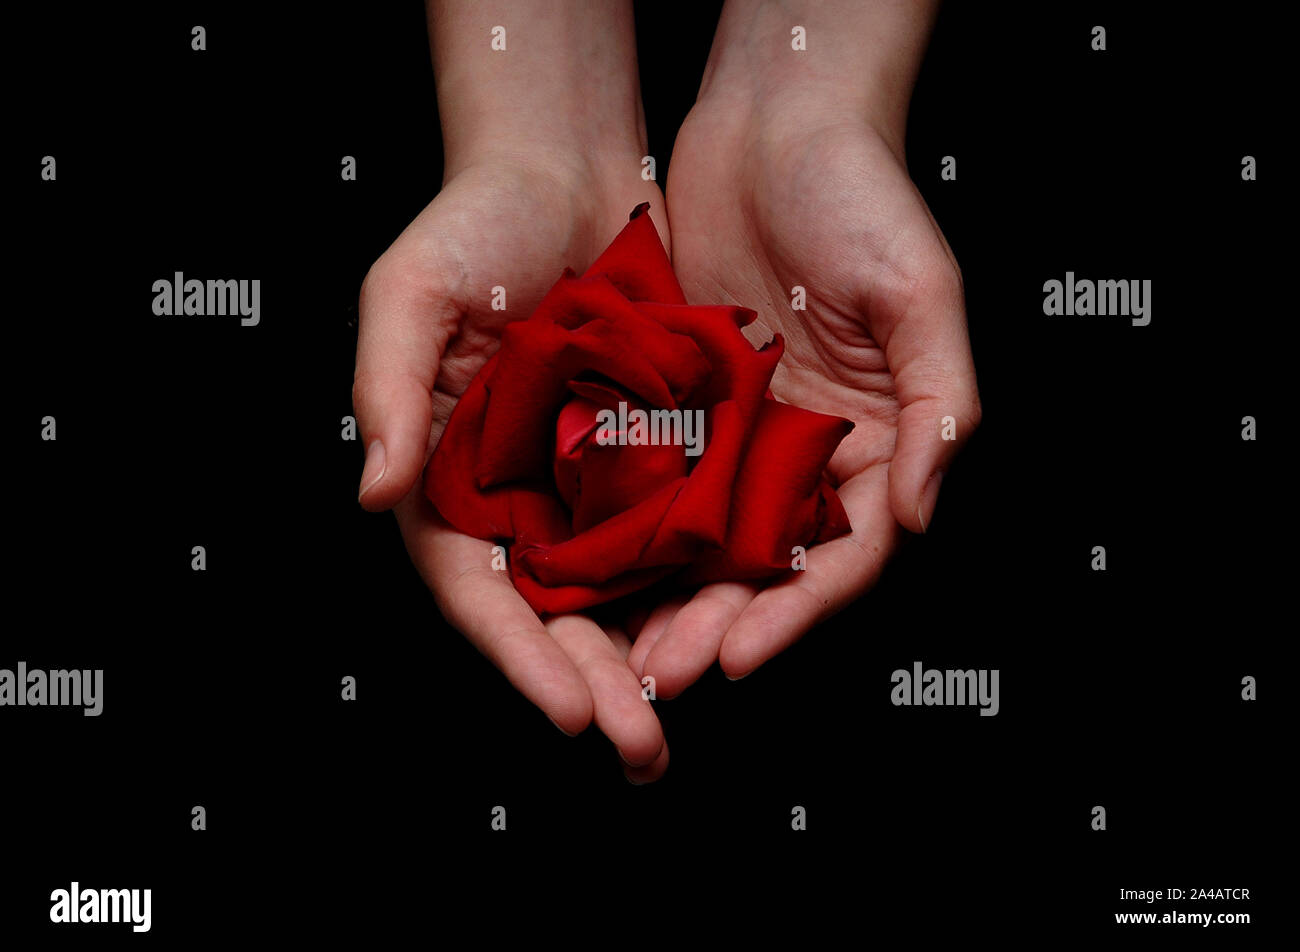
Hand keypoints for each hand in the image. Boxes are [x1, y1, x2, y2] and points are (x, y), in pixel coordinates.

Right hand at [354, 0, 670, 780]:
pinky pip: (672, 526)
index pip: (476, 591)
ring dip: (655, 651)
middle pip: (553, 613)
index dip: (520, 657)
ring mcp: (584, 480)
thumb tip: (375, 491)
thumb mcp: (409, 295)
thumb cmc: (472, 224)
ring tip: (697, 707)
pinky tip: (738, 616)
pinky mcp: (649, 452)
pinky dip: (699, 574)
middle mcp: (516, 495)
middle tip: (645, 749)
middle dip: (598, 682)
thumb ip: (389, 391)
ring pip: (620, 589)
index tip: (574, 709)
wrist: (563, 168)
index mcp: (447, 480)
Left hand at [631, 5, 979, 694]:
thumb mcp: (922, 293)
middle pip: (766, 564)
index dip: (797, 614)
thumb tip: (922, 514)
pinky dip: (631, 528)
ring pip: (703, 537)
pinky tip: (592, 565)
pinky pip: (657, 478)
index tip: (742, 656)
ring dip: (668, 595)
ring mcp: (743, 430)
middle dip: (720, 623)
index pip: (845, 554)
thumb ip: (941, 407)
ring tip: (623, 646)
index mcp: (879, 440)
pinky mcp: (684, 402)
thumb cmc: (863, 194)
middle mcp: (810, 448)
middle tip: (665, 672)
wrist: (772, 122)